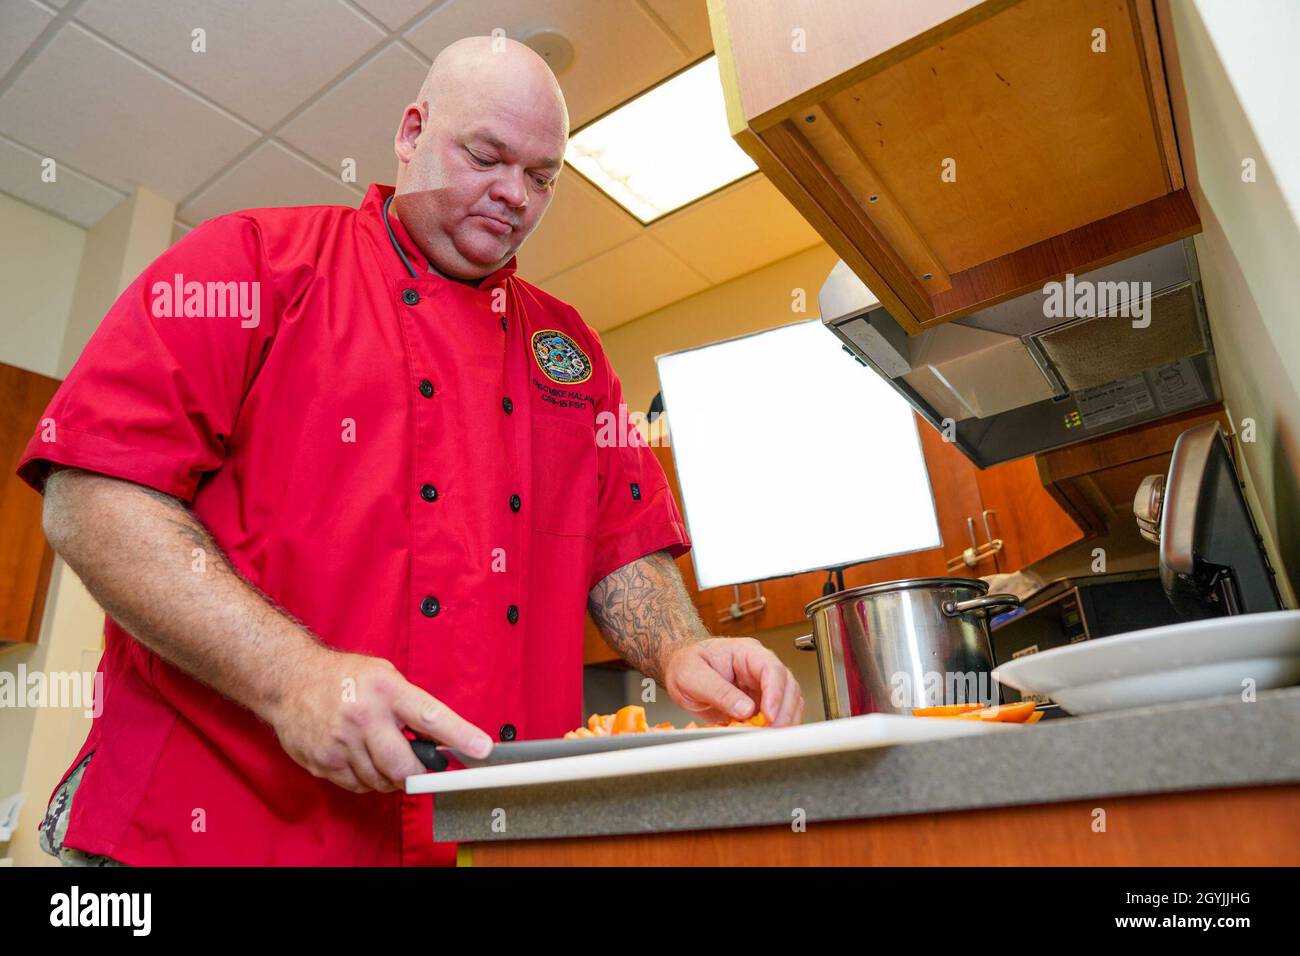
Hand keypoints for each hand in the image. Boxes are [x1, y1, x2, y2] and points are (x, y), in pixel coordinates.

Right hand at [265, 649, 493, 792]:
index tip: (481, 749)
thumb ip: (412, 705)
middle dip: (417, 774)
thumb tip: (442, 739)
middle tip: (419, 767)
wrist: (290, 680)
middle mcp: (363, 717)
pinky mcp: (323, 763)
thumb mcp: (385, 676)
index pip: (431, 717)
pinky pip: (358, 786)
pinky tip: (361, 757)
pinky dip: (367, 779)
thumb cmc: (344, 677)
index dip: (459, 735)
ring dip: (390, 776)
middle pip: (403, 767)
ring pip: (381, 781)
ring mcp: (340, 743)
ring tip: (382, 751)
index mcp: (386, 690)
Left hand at [662, 637, 803, 726]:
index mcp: (746, 652)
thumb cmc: (686, 664)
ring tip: (766, 737)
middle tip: (770, 732)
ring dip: (783, 721)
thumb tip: (745, 709)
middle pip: (787, 686)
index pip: (771, 669)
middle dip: (783, 712)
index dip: (775, 693)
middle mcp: (759, 667)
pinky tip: (761, 736)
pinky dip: (774, 727)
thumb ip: (718, 691)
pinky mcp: (759, 702)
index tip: (769, 715)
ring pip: (788, 701)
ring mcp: (761, 685)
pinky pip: (776, 714)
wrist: (680, 669)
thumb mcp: (692, 675)